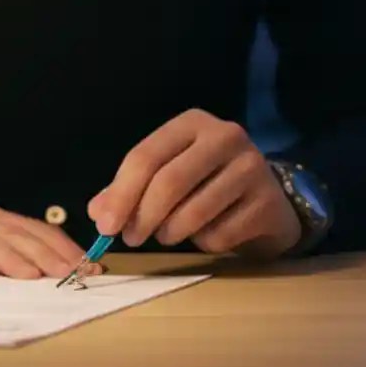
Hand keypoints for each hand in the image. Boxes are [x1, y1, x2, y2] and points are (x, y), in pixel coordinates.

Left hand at [88, 109, 301, 257]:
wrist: (267, 202)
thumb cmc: (207, 184)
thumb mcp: (168, 175)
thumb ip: (130, 189)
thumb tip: (97, 212)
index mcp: (193, 123)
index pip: (146, 155)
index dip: (121, 193)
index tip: (105, 225)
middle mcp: (225, 136)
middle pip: (169, 182)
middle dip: (142, 217)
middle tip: (131, 238)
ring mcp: (252, 167)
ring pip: (193, 212)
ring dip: (170, 233)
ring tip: (167, 235)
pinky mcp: (267, 202)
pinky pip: (219, 234)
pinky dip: (204, 243)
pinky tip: (208, 234)